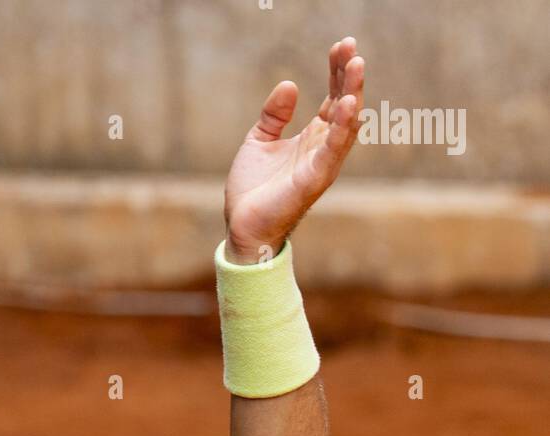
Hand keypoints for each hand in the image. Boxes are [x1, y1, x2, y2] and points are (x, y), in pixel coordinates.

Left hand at [224, 36, 363, 263]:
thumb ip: (274, 115)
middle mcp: (323, 150)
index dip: (338, 71)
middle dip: (349, 76)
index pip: (333, 97)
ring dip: (353, 94)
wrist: (242, 226)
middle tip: (351, 47)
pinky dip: (343, 127)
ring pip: (347, 125)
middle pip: (345, 106)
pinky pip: (333, 150)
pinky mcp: (314, 180)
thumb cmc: (253, 191)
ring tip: (357, 66)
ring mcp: (321, 165)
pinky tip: (347, 103)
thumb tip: (290, 85)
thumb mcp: (259, 141)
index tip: (341, 46)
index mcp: (312, 139)